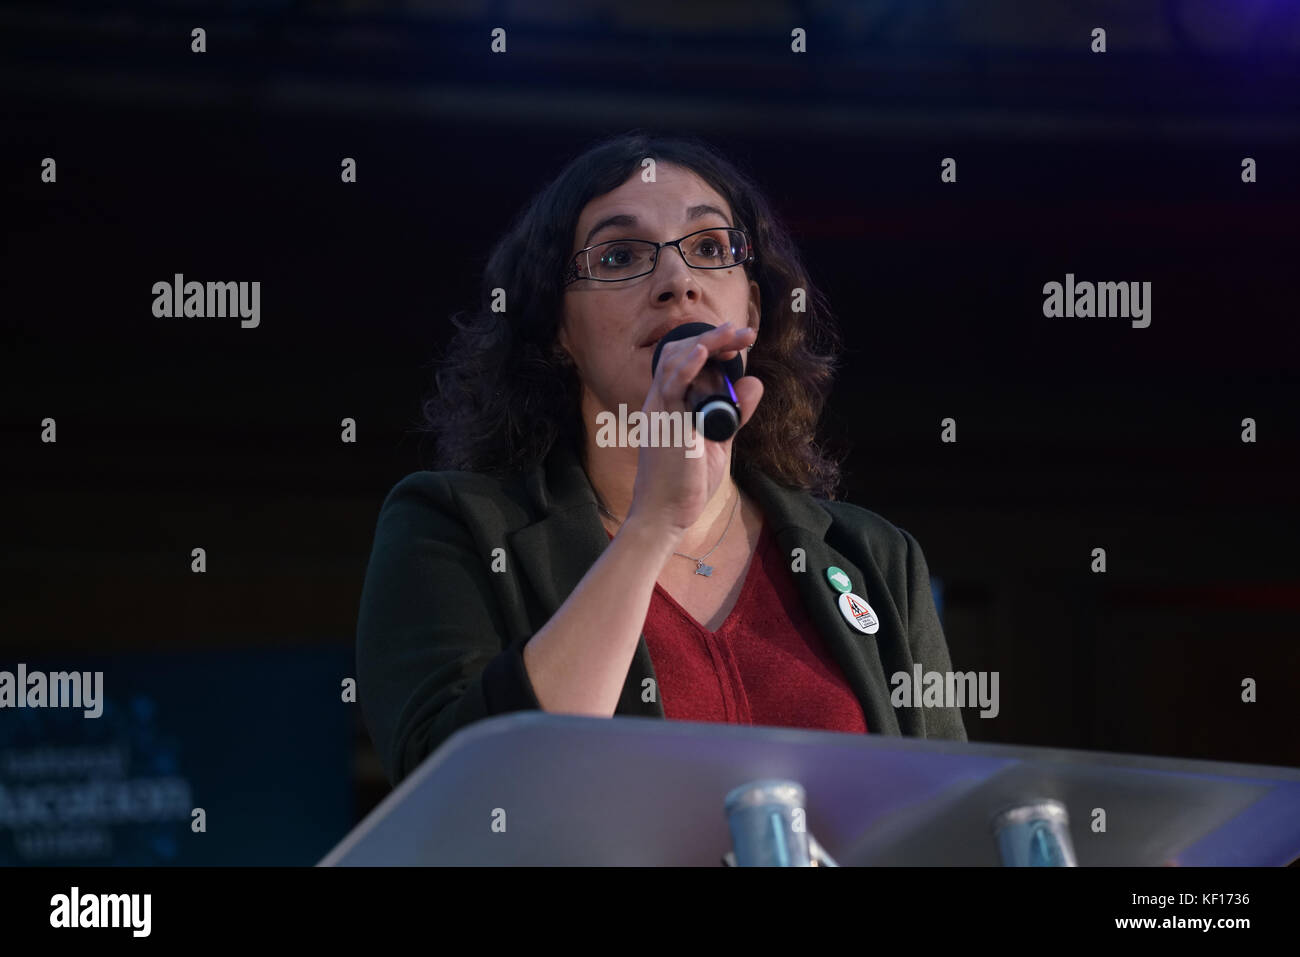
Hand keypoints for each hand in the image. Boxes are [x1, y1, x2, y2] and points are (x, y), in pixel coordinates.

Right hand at [624, 321, 762, 536]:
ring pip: (677, 360)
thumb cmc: (686, 482)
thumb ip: (735, 413)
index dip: (713, 346)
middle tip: (745, 333)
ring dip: (709, 343)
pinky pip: (671, 385)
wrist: (665, 514)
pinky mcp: (663, 421)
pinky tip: (704, 351)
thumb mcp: (719, 441)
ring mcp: (660, 408)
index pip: (687, 360)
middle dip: (715, 338)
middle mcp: (661, 400)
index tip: (740, 341)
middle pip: (681, 352)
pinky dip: (687, 366)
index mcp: (671, 403)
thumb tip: (752, 383)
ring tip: (734, 333)